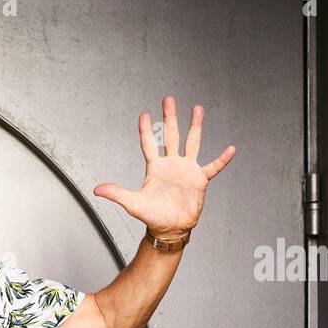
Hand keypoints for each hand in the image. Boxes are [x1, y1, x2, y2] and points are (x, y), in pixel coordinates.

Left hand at [93, 95, 234, 238]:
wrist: (170, 228)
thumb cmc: (152, 216)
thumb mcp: (133, 203)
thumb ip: (116, 193)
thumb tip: (97, 190)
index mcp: (155, 167)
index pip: (149, 144)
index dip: (146, 130)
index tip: (144, 114)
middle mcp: (171, 164)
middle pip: (170, 135)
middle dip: (169, 117)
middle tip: (168, 99)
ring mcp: (187, 169)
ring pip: (192, 142)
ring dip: (195, 126)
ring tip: (198, 108)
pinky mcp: (200, 179)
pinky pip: (213, 167)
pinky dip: (222, 159)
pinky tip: (231, 149)